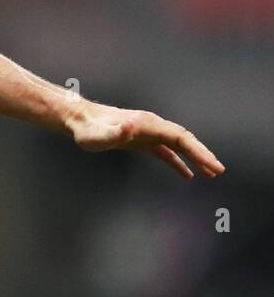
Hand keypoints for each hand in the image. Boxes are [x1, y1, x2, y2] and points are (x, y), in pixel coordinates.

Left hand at [64, 98, 225, 180]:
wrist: (78, 121)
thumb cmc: (86, 130)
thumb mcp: (97, 136)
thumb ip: (114, 134)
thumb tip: (130, 128)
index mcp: (147, 124)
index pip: (180, 137)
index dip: (198, 151)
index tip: (212, 165)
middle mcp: (151, 126)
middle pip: (184, 139)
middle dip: (202, 155)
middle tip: (218, 171)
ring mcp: (147, 133)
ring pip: (178, 145)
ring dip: (194, 158)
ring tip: (211, 174)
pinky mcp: (141, 140)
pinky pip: (166, 151)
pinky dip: (178, 162)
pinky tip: (188, 175)